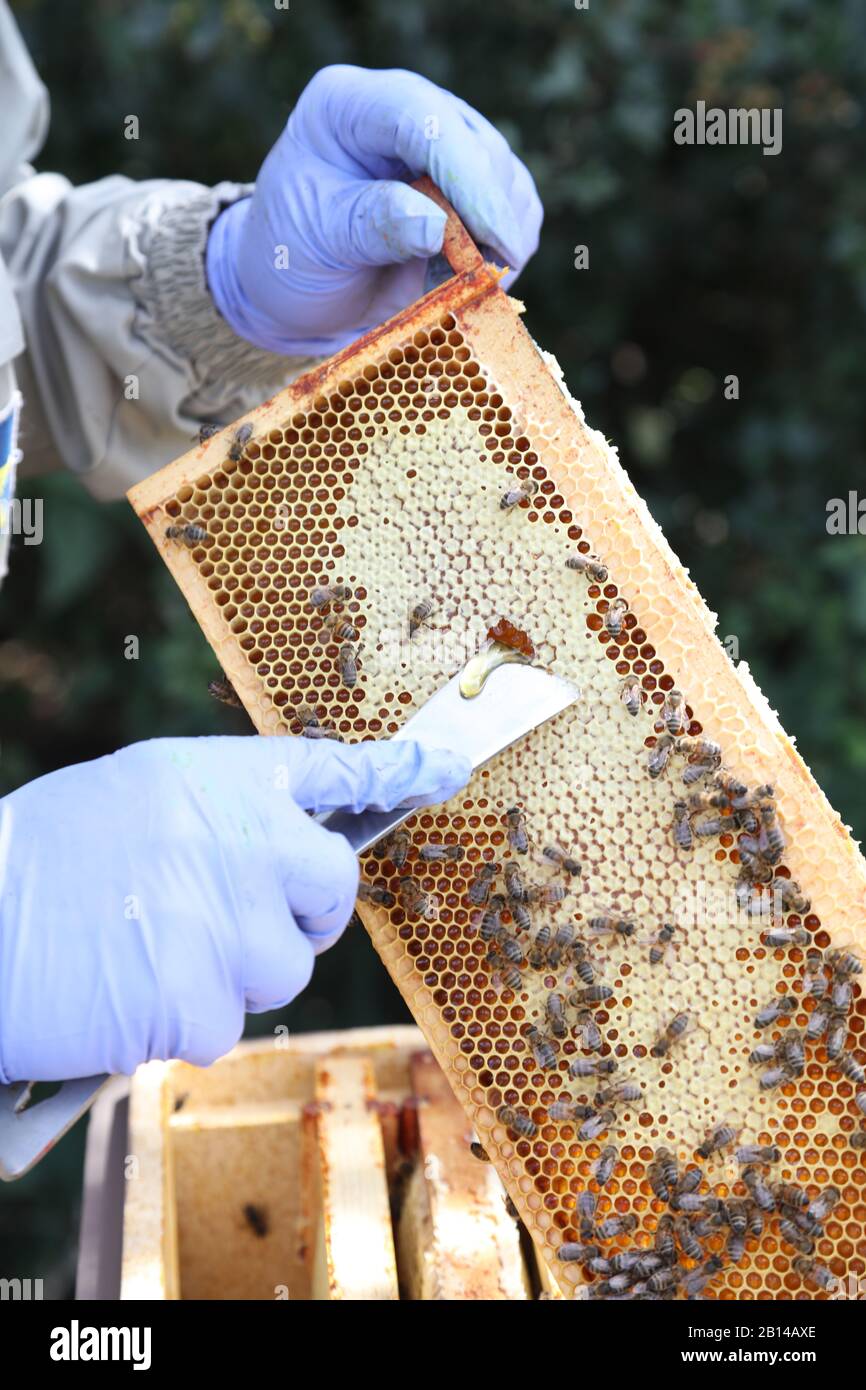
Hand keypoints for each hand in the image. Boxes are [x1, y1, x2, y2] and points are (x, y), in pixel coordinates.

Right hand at [0, 735, 468, 1081]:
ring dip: (231, 971)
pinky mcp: (205, 1003)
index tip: (441, 769)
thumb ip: (218, 811)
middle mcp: (244, 842)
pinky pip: (224, 1021)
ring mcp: (232, 924)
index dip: (392, 772)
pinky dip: (180, 1019)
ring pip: (283, 966)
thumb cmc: (41, 857)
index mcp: (222, 780)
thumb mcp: (136, 796)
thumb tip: (280, 839)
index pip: (331, 770)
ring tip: (149, 950)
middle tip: (239, 918)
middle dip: (302, 911)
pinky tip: (126, 990)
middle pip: (333, 886)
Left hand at [206, 64, 541, 353]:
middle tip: (480, 279)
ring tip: (464, 283)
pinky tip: (474, 279)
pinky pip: (517, 210)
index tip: (497, 237)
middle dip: (490, 216)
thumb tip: (436, 226)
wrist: (296, 284)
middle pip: (478, 148)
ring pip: (508, 179)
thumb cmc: (292, 254)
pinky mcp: (471, 184)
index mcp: (350, 105)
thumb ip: (372, 225)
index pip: (425, 120)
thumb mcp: (317, 239)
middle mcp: (405, 111)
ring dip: (502, 237)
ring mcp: (444, 144)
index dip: (467, 176)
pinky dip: (507, 250)